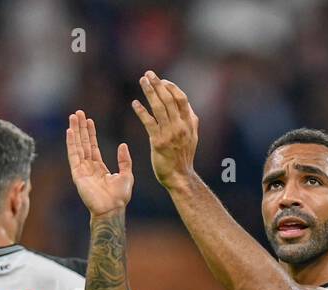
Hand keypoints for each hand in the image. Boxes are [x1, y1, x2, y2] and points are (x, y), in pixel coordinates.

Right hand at [66, 110, 133, 215]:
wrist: (112, 209)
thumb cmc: (120, 197)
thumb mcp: (127, 175)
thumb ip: (124, 160)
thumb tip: (123, 145)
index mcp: (99, 168)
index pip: (93, 146)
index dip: (90, 133)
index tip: (89, 120)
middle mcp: (89, 167)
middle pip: (83, 143)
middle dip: (81, 128)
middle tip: (77, 113)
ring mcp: (82, 170)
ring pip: (77, 146)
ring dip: (75, 131)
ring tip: (73, 117)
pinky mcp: (77, 174)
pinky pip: (73, 156)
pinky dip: (71, 143)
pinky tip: (70, 131)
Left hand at [131, 71, 198, 188]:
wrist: (180, 176)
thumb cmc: (183, 157)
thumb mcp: (192, 137)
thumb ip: (189, 121)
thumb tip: (187, 107)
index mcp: (190, 123)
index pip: (181, 99)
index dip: (171, 87)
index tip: (162, 81)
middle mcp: (181, 126)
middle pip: (169, 99)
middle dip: (158, 84)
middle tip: (148, 74)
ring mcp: (170, 134)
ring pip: (159, 107)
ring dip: (150, 92)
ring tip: (142, 81)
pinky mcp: (158, 142)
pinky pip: (149, 123)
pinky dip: (142, 111)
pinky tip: (135, 103)